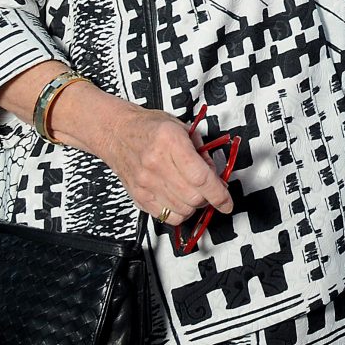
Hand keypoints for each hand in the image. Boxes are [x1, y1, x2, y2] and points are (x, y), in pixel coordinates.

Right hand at [91, 102, 234, 225]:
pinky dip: (178, 213)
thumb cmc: (149, 127)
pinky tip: (179, 200)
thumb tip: (216, 175)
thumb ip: (202, 151)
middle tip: (209, 189)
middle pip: (193, 197)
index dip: (219, 194)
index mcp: (170, 141)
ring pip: (181, 210)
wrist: (116, 132)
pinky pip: (165, 216)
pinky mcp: (138, 196)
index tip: (227, 202)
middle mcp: (156, 163)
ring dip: (194, 206)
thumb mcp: (182, 128)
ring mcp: (145, 182)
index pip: (201, 177)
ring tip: (193, 192)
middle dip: (208, 198)